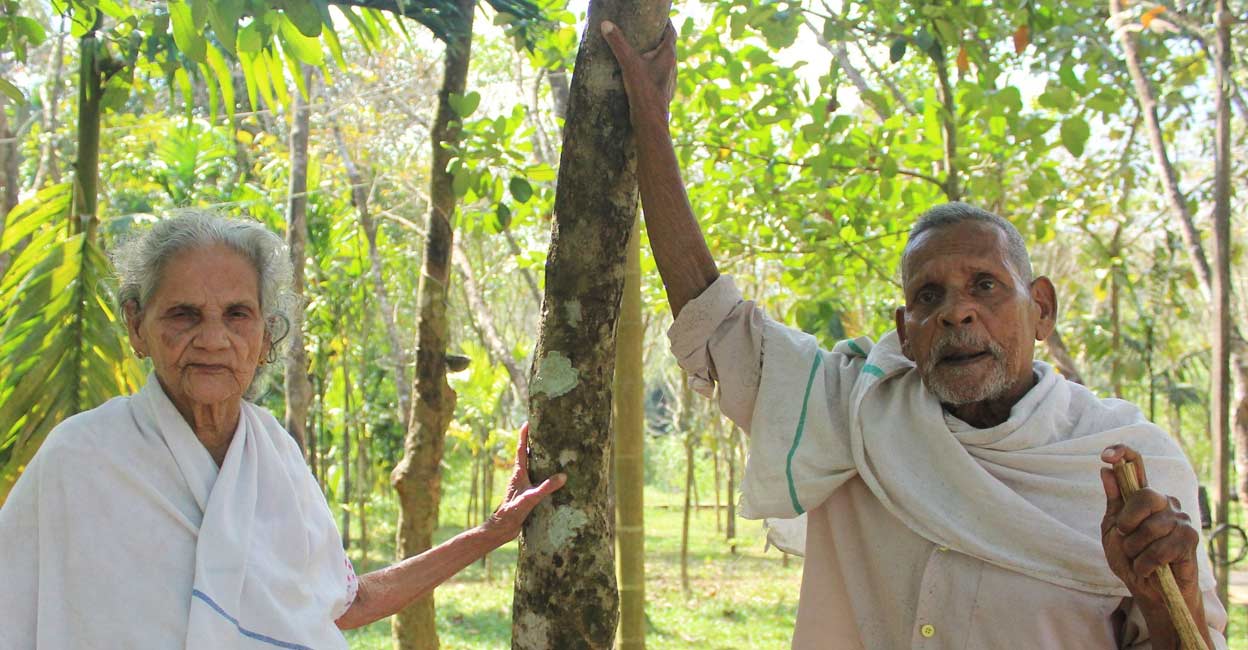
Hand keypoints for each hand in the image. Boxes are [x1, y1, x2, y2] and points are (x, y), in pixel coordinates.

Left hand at [480, 423, 565, 544]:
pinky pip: (535, 477)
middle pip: (526, 454)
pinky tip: (552, 476)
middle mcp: (519, 475)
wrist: (503, 527)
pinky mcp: (526, 493)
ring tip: (552, 450)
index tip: (528, 422)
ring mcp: (522, 484)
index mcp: (518, 473)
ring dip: (539, 457)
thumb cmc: (513, 511)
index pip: (521, 450)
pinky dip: (543, 472)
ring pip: (531, 466)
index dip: (524, 436)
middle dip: (533, 443)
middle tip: (544, 432)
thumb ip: (546, 487)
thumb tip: (563, 476)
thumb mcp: (531, 498)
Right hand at [600, 19, 676, 125]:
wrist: (650, 120)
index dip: (664, 23)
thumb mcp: (628, 63)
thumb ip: (618, 43)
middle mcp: (672, 66)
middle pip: (667, 46)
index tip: (655, 18)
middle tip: (643, 32)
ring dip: (654, 55)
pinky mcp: (663, 91)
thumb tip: (606, 24)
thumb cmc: (643, 90)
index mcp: (668, 55)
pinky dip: (652, 70)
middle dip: (656, 38)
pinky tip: (641, 74)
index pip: (670, 32)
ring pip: (664, 62)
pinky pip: (659, 75)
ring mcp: (669, 79)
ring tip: (641, 52)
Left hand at [1100, 444, 1202, 614]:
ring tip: (1138, 559)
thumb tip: (1106, 470)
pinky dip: (1147, 563)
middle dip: (1128, 522)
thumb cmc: (1130, 559)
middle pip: (1145, 495)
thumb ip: (1113, 502)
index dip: (1123, 454)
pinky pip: (1161, 548)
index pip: (1136, 465)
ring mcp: (1179, 519)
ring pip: (1151, 527)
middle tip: (1125, 538)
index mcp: (1142, 497)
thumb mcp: (1112, 530)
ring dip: (1135, 550)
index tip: (1106, 456)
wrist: (1149, 591)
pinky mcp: (1190, 538)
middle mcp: (1164, 502)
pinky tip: (1148, 569)